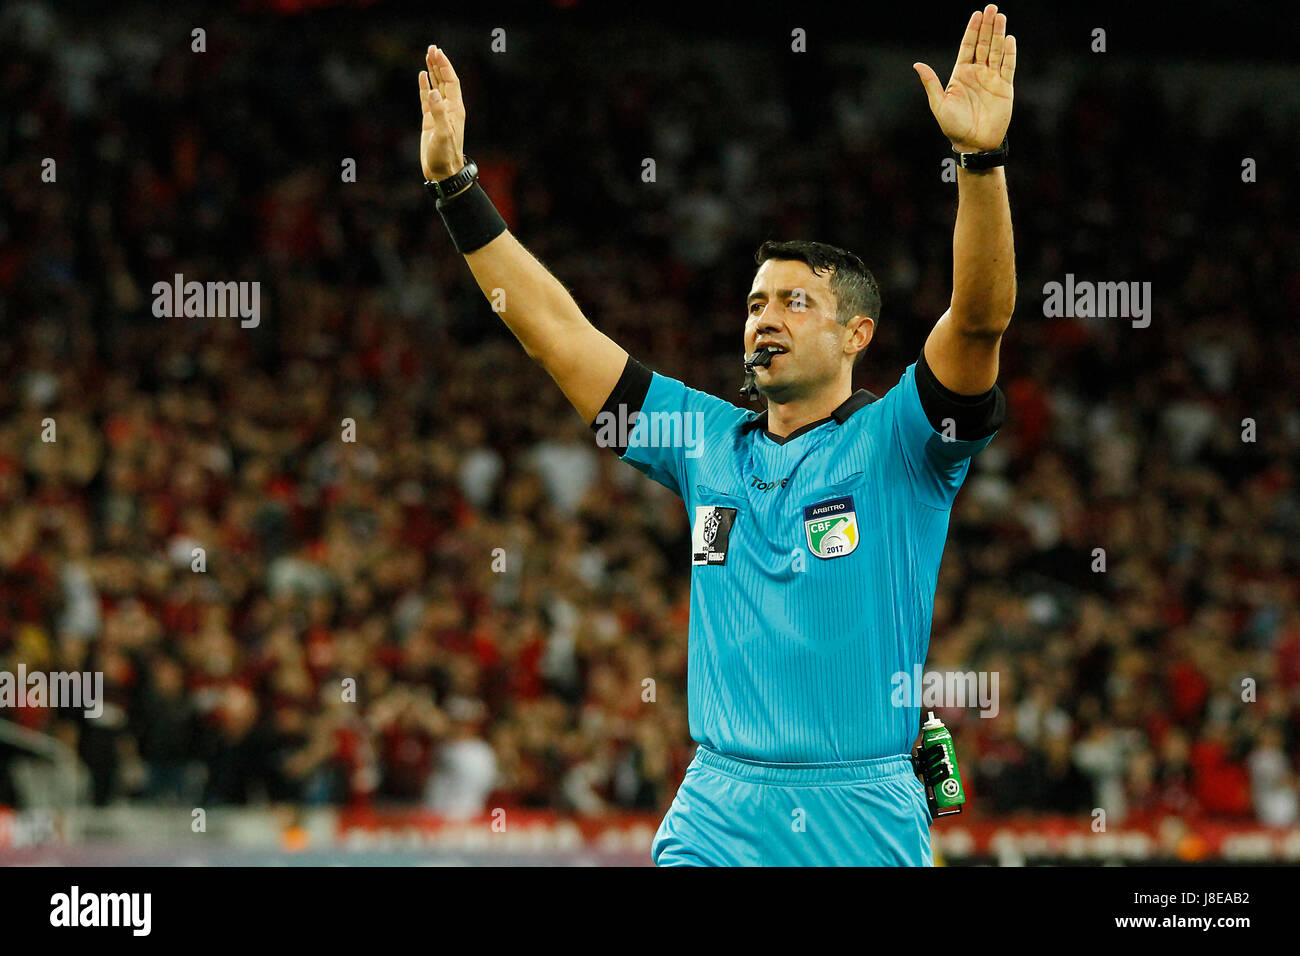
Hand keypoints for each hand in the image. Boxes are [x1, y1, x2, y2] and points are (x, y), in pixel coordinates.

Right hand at [418, 45, 466, 180]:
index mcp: (455, 110)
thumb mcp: (442, 135)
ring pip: (436, 87)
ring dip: (433, 72)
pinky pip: (427, 98)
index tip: (437, 52)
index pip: (451, 82)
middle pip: (445, 81)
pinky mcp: (430, 121)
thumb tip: (433, 92)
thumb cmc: (445, 156)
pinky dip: (425, 86)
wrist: (442, 173)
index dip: (444, 66)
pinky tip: (422, 76)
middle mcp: (449, 109)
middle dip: (439, 64)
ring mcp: (439, 114)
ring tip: (428, 56)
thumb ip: (438, 113)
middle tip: (432, 48)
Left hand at [913, 5, 1015, 153]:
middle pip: (984, 44)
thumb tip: (917, 64)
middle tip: (992, 8)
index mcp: (960, 74)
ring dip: (999, 34)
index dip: (972, 30)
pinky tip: (1009, 39)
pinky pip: (1008, 67)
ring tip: (1001, 17)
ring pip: (997, 51)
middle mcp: (977, 73)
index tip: (977, 14)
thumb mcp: (939, 104)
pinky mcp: (1005, 88)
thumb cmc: (953, 127)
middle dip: (987, 26)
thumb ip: (931, 83)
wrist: (973, 144)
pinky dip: (1009, 53)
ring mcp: (992, 79)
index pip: (968, 46)